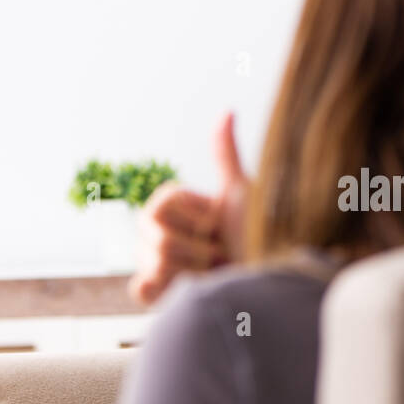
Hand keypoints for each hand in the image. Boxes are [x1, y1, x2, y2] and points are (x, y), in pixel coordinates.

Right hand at [128, 112, 249, 305]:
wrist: (264, 279)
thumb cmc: (255, 235)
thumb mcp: (241, 193)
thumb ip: (225, 155)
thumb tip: (227, 111)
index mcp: (172, 208)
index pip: (159, 207)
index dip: (192, 220)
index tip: (215, 224)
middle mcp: (157, 232)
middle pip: (154, 237)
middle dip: (194, 248)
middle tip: (218, 252)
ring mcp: (153, 262)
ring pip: (152, 263)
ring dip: (191, 270)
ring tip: (212, 272)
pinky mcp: (156, 291)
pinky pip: (139, 287)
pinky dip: (159, 288)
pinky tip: (186, 286)